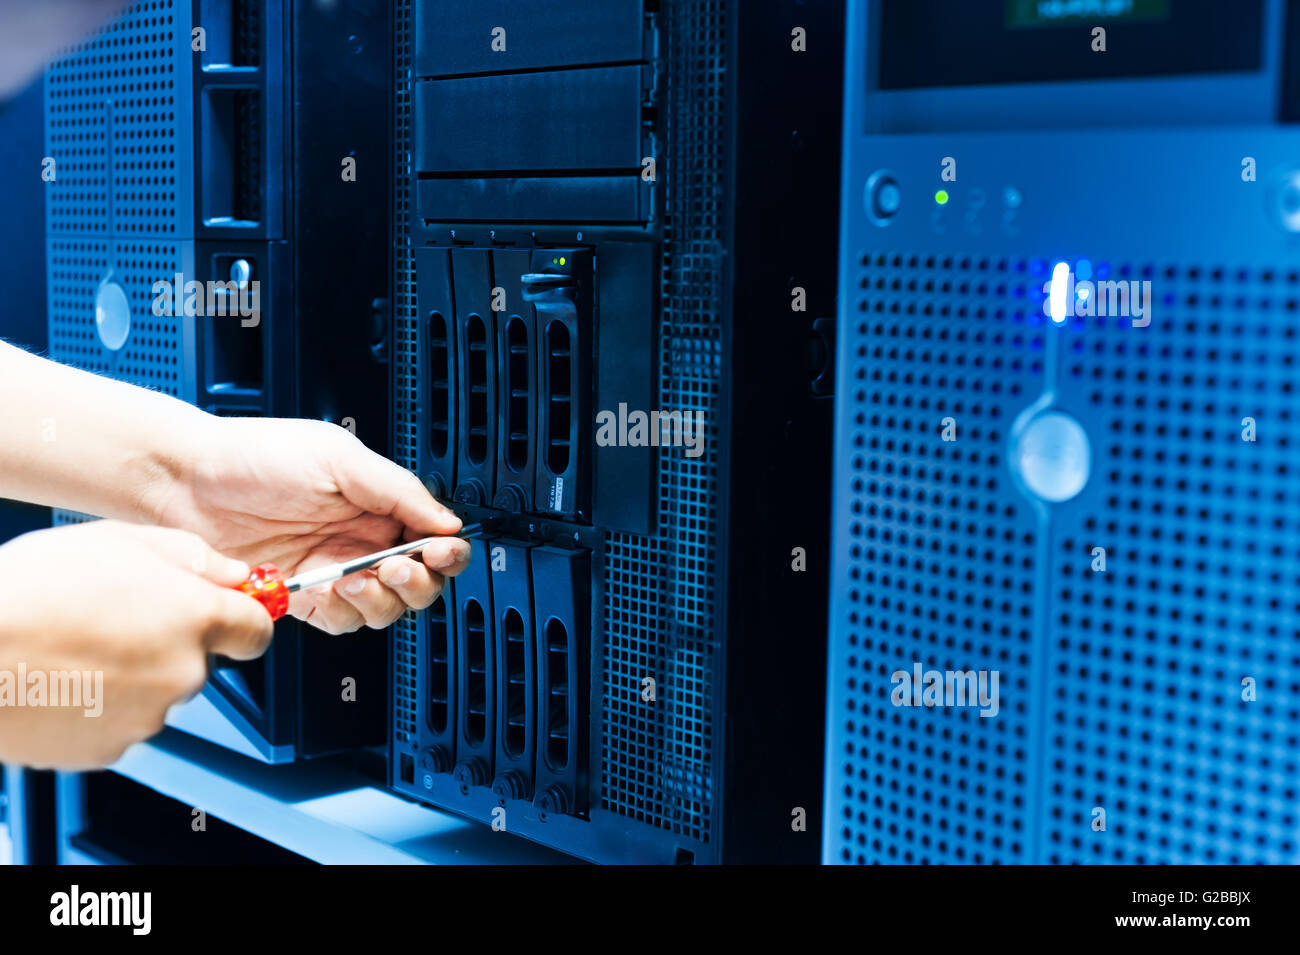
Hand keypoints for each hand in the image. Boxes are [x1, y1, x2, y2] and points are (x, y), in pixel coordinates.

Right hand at [0, 520, 272, 768]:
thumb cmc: (29, 591)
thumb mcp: (117, 541)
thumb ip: (190, 556)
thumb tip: (233, 573)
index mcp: (195, 618)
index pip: (256, 630)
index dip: (240, 620)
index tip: (227, 615)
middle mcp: (182, 672)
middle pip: (199, 661)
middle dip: (169, 642)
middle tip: (113, 618)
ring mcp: (146, 716)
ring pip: (157, 693)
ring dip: (132, 675)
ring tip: (74, 647)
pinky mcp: (108, 749)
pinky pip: (119, 724)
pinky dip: (99, 706)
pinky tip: (62, 679)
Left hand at [150, 416, 468, 633]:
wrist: (184, 484)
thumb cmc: (252, 456)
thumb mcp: (338, 458)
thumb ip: (398, 489)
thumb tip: (447, 520)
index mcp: (377, 502)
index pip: (432, 536)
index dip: (444, 550)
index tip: (439, 551)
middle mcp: (360, 539)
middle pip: (418, 581)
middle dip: (417, 581)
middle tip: (396, 568)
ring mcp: (332, 570)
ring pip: (384, 608)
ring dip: (380, 600)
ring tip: (354, 580)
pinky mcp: (302, 598)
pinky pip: (340, 622)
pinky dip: (342, 614)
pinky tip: (325, 592)